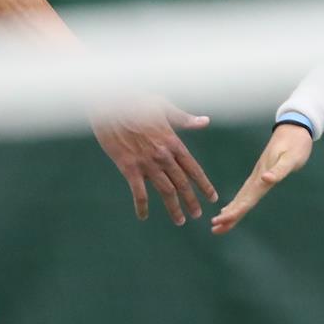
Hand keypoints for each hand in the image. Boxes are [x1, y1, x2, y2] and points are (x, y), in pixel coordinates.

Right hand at [91, 98, 215, 225]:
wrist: (110, 104)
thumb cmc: (136, 102)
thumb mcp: (163, 107)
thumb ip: (184, 119)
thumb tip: (205, 121)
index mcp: (173, 141)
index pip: (193, 168)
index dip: (204, 184)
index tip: (212, 197)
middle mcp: (164, 155)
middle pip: (182, 183)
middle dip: (192, 201)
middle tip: (197, 215)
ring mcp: (147, 163)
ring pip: (165, 191)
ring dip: (174, 208)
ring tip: (180, 220)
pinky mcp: (129, 167)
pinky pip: (138, 192)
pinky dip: (142, 206)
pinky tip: (143, 216)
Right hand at [210, 123, 312, 235]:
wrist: (294, 127)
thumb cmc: (296, 143)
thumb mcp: (291, 157)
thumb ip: (279, 170)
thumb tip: (265, 179)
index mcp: (263, 176)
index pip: (247, 198)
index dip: (235, 211)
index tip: (222, 222)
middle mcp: (257, 177)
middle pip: (241, 200)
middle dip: (229, 216)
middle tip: (215, 230)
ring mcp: (258, 175)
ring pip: (242, 197)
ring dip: (231, 211)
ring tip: (219, 224)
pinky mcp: (261, 173)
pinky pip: (246, 192)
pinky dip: (238, 201)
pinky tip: (232, 207)